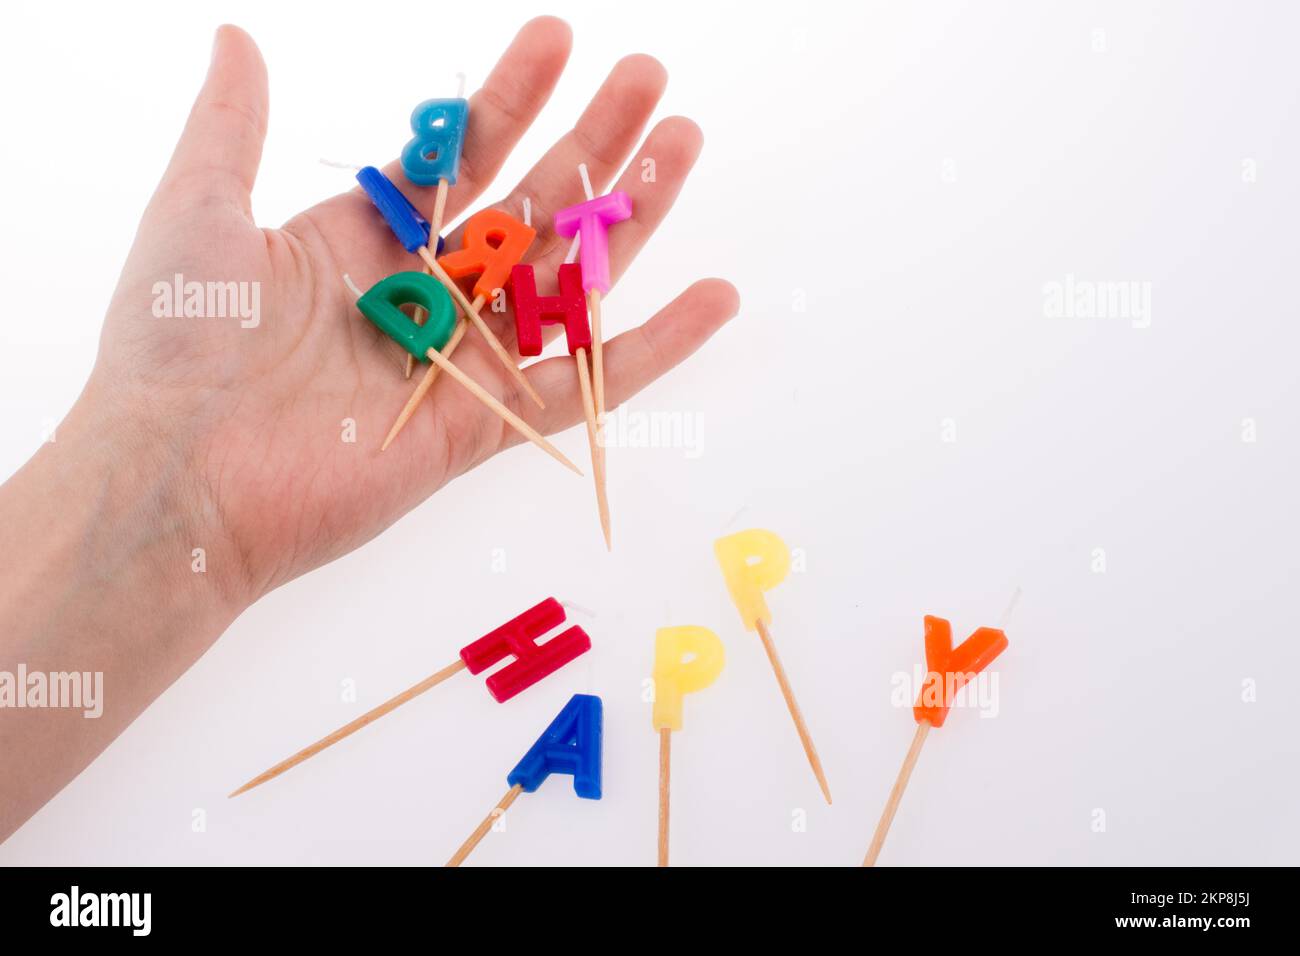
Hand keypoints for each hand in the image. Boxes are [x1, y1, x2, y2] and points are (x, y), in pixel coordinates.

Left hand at [96, 17, 738, 605]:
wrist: (180, 479)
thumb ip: (230, 125)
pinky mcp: (484, 429)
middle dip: (590, 140)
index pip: (458, 156)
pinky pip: (585, 384)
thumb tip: (238, 36)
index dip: (511, 96)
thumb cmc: (176, 348)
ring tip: (683, 144)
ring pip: (568, 281)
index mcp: (365, 243)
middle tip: (650, 77)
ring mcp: (460, 362)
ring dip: (630, 214)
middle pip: (531, 207)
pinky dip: (654, 347)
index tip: (559, 38)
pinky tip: (714, 296)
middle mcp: (423, 297)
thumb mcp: (199, 212)